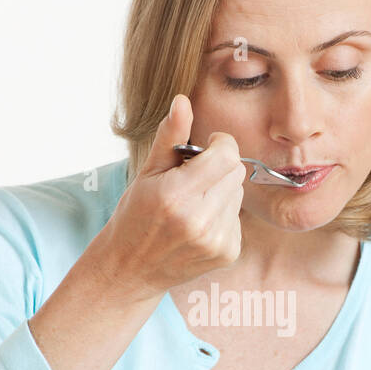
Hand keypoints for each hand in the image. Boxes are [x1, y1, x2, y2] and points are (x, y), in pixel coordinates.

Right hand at [99, 94, 247, 299]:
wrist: (131, 268)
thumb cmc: (136, 215)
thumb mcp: (147, 173)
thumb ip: (169, 137)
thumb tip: (183, 100)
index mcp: (176, 196)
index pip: (227, 156)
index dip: (220, 145)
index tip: (207, 147)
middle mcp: (200, 221)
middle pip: (236, 172)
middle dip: (220, 167)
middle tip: (194, 178)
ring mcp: (216, 241)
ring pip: (238, 194)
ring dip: (221, 191)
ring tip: (194, 204)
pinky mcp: (228, 253)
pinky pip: (238, 218)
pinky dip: (223, 215)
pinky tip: (199, 224)